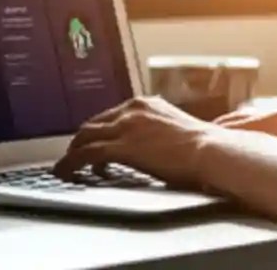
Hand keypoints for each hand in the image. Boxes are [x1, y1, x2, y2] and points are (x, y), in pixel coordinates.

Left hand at [53, 96, 217, 188]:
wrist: (209, 151)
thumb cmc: (203, 147)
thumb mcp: (176, 130)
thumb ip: (159, 132)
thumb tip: (155, 148)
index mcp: (147, 104)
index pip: (113, 114)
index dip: (100, 129)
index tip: (94, 139)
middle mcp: (133, 110)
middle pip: (94, 123)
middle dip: (82, 139)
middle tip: (75, 153)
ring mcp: (126, 126)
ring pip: (85, 136)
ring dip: (73, 151)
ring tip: (67, 165)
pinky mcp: (121, 147)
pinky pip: (86, 154)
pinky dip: (71, 163)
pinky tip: (67, 172)